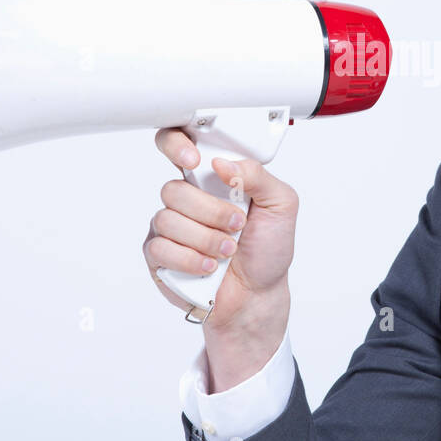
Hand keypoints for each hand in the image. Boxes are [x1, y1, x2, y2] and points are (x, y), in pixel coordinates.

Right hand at [144, 127, 295, 384]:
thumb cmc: (268, 249)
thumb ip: (258, 176)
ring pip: (168, 219)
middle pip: (174, 188)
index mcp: (213, 178)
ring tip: (228, 250)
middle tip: (237, 225)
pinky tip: (209, 266)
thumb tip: (224, 163)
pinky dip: (191, 259)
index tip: (193, 160)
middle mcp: (188, 199)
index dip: (176, 145)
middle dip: (211, 211)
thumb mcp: (281, 205)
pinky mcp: (160, 255)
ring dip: (206, 239)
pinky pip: (161, 248)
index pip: (179, 145)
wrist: (258, 295)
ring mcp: (170, 227)